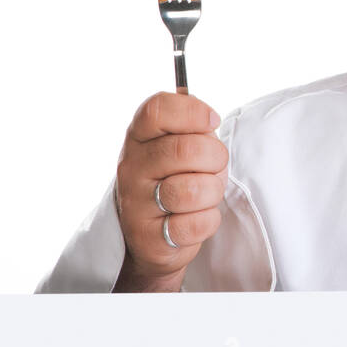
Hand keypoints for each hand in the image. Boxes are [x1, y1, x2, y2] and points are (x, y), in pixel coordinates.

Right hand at [112, 92, 226, 292]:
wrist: (154, 235)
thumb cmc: (177, 180)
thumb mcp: (182, 146)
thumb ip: (194, 129)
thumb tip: (209, 120)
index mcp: (139, 137)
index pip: (157, 110)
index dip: (192, 111)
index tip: (212, 121)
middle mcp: (131, 167)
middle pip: (185, 149)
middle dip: (215, 158)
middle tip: (213, 166)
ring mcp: (136, 203)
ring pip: (193, 189)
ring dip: (212, 192)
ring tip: (204, 195)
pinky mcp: (149, 237)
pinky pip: (196, 224)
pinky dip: (208, 221)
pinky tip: (196, 218)